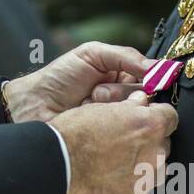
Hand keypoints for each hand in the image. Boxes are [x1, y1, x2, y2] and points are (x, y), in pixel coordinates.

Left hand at [3, 43, 152, 122]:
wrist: (33, 106)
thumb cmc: (59, 78)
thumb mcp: (92, 54)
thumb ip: (126, 56)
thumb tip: (161, 68)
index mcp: (124, 76)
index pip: (152, 78)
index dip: (149, 79)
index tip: (147, 81)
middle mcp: (125, 99)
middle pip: (146, 98)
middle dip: (120, 93)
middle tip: (96, 93)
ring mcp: (118, 120)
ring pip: (135, 115)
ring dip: (110, 106)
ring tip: (88, 103)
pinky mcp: (111, 139)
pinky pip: (124, 132)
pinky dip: (107, 122)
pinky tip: (89, 117)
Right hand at [51, 90, 177, 193]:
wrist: (57, 162)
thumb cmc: (75, 133)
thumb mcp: (103, 107)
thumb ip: (130, 105)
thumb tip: (142, 101)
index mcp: (150, 125)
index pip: (170, 118)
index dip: (157, 120)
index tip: (148, 124)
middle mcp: (155, 152)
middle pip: (164, 146)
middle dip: (149, 145)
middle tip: (125, 146)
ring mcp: (147, 179)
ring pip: (156, 172)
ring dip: (143, 169)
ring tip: (117, 166)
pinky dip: (132, 192)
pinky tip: (114, 185)